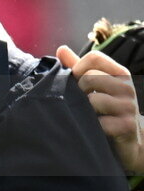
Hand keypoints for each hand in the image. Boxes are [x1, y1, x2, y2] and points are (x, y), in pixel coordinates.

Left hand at [57, 44, 142, 173]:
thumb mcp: (96, 86)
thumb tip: (61, 48)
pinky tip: (96, 128)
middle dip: (78, 91)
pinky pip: (99, 121)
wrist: (130, 142)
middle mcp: (127, 87)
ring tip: (89, 115)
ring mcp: (129, 107)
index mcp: (119, 74)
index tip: (75, 81)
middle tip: (81, 102)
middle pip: (90, 78)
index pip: (94, 57)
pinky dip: (92, 126)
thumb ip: (78, 68)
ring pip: (93, 99)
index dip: (78, 67)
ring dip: (84, 109)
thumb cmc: (107, 109)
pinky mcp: (127, 126)